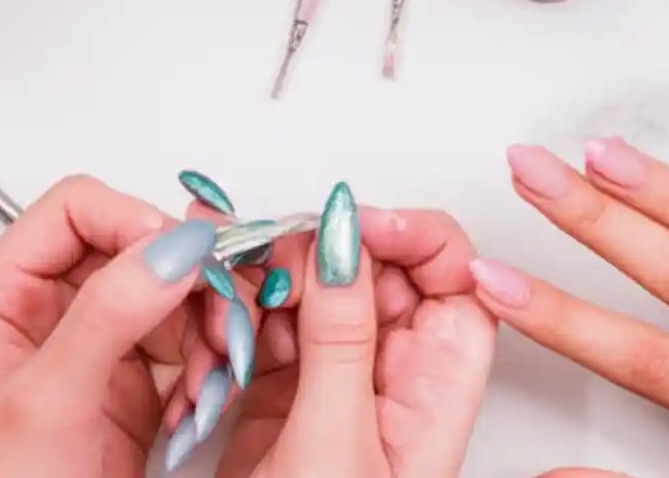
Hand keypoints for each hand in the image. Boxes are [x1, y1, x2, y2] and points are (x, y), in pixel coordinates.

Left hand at [0, 176, 257, 477]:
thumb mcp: (45, 402)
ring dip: (206, 330)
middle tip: (222, 316)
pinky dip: (207, 367)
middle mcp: (45, 314)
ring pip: (172, 296)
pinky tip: (201, 402)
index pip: (76, 211)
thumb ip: (109, 316)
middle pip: (138, 248)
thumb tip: (172, 248)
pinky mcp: (129, 385)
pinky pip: (187, 345)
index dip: (135, 223)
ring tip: (209, 375)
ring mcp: (91, 349)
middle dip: (188, 283)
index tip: (181, 259)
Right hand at [156, 192, 495, 476]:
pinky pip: (268, 322)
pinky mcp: (285, 388)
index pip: (450, 272)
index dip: (408, 234)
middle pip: (376, 267)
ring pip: (315, 288)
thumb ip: (341, 338)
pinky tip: (218, 334)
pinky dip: (238, 317)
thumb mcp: (336, 444)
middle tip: (271, 262)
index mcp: (437, 382)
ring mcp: (337, 376)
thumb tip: (346, 241)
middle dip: (320, 253)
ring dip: (268, 283)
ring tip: (232, 305)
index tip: (351, 225)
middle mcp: (395, 372)